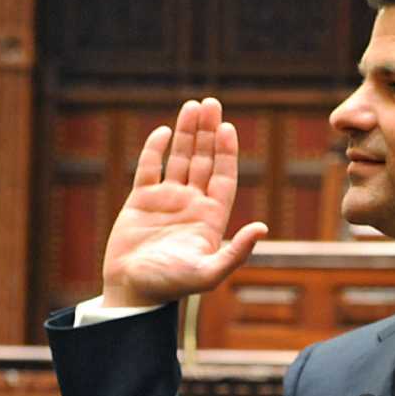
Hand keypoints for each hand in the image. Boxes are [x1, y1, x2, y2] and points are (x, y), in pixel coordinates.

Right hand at [101, 97, 267, 307]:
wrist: (132, 292)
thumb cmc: (171, 287)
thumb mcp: (208, 273)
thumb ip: (235, 251)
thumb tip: (262, 227)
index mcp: (210, 218)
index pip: (224, 177)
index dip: (227, 152)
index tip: (227, 128)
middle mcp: (191, 204)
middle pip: (204, 160)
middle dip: (208, 132)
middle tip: (212, 103)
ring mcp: (166, 200)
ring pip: (179, 158)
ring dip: (187, 133)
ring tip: (193, 105)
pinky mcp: (140, 200)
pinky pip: (149, 168)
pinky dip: (155, 149)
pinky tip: (164, 131)